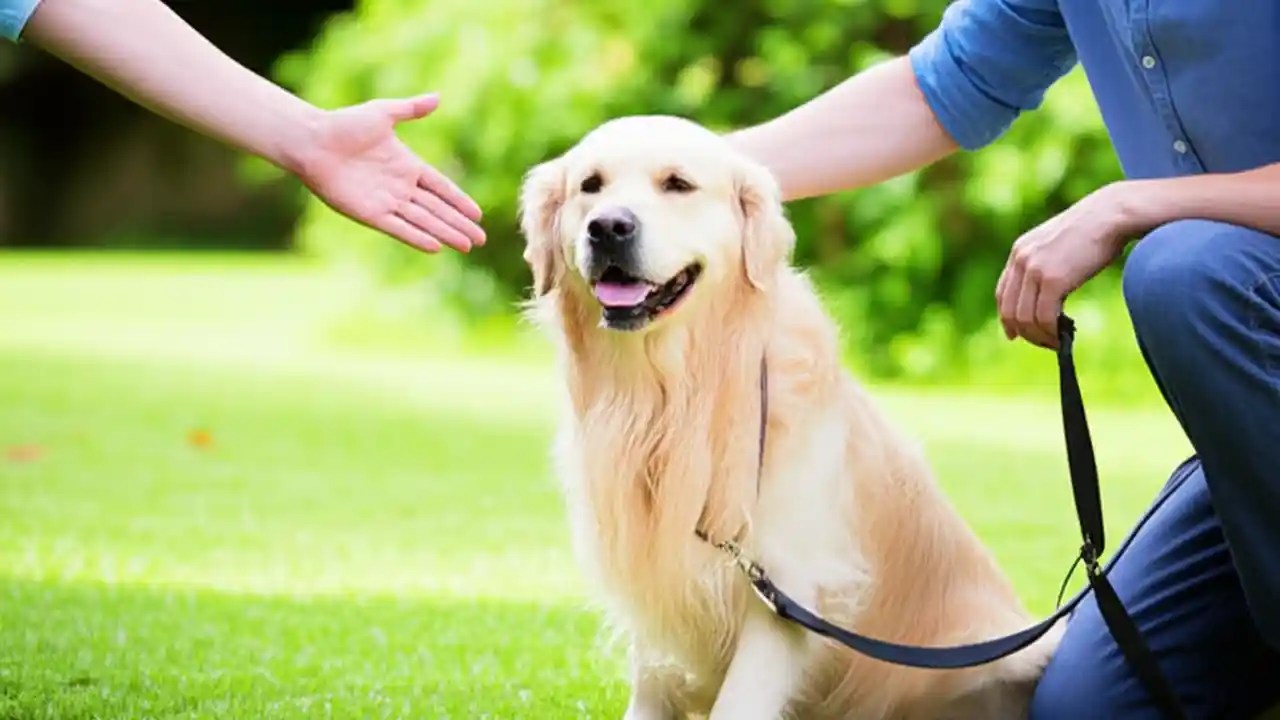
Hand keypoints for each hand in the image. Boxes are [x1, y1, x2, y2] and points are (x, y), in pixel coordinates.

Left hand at [287, 93, 484, 252]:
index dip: (459, 201)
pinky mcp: (370, 214)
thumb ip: (411, 109)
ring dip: (445, 234)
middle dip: (459, 224)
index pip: (441, 187)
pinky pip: (399, 228)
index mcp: (407, 165)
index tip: (477, 214)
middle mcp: (400, 187)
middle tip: (480, 239)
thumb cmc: (344, 124)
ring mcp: (386, 202)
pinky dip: (417, 237)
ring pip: (423, 221)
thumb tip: (438, 98)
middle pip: (437, 209)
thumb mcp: (382, 113)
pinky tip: (436, 247)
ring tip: (466, 247)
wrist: (313, 141)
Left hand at [995, 182, 1144, 347]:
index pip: (1003, 293)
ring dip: (1039, 336)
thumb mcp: (1057, 243)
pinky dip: (1051, 333)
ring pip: (1025, 318)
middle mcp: (1021, 259)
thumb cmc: (1093, 229)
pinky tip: (1062, 337)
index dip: (1006, 318)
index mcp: (1020, 250)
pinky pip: (1044, 316)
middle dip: (1024, 333)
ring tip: (1055, 342)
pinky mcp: (1053, 279)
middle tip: (1043, 342)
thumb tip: (1047, 291)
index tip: (1014, 334)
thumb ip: (1045, 263)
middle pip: (1010, 310)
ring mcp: (1035, 269)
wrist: (1111, 214)